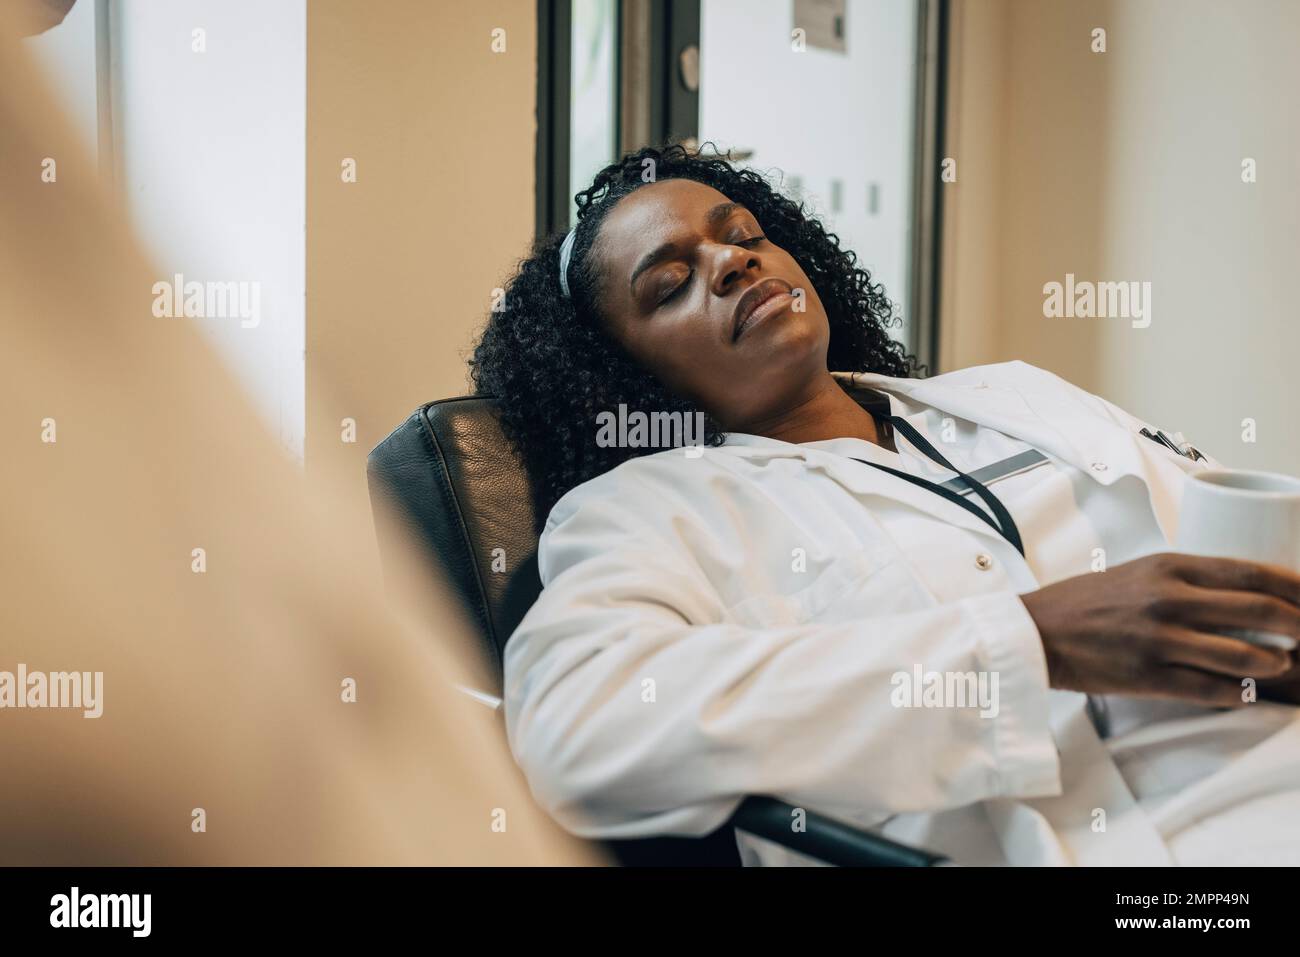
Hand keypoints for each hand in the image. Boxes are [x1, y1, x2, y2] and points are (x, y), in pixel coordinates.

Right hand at [1020, 552, 1299, 707]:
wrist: (1035, 631)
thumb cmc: (1086, 602)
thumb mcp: (1139, 572)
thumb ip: (1188, 579)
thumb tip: (1244, 593)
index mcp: (1169, 567)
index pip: (1252, 571)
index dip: (1295, 585)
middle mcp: (1168, 599)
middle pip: (1259, 611)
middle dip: (1298, 625)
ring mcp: (1159, 639)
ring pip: (1244, 655)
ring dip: (1274, 663)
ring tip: (1281, 665)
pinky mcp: (1148, 676)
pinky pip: (1211, 689)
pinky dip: (1239, 693)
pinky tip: (1247, 691)